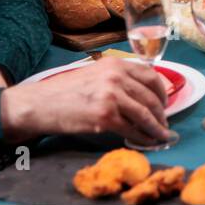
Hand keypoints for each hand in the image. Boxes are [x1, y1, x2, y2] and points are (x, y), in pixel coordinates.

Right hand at [0, 58, 170, 144]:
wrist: (40, 103)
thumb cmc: (65, 91)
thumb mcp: (96, 74)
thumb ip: (119, 79)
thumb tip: (143, 94)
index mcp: (116, 64)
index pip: (151, 75)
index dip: (162, 91)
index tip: (165, 103)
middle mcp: (116, 77)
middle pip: (150, 96)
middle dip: (161, 112)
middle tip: (164, 122)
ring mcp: (111, 96)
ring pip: (145, 114)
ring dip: (156, 127)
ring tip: (161, 134)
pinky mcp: (105, 116)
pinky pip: (131, 128)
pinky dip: (142, 136)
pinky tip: (146, 141)